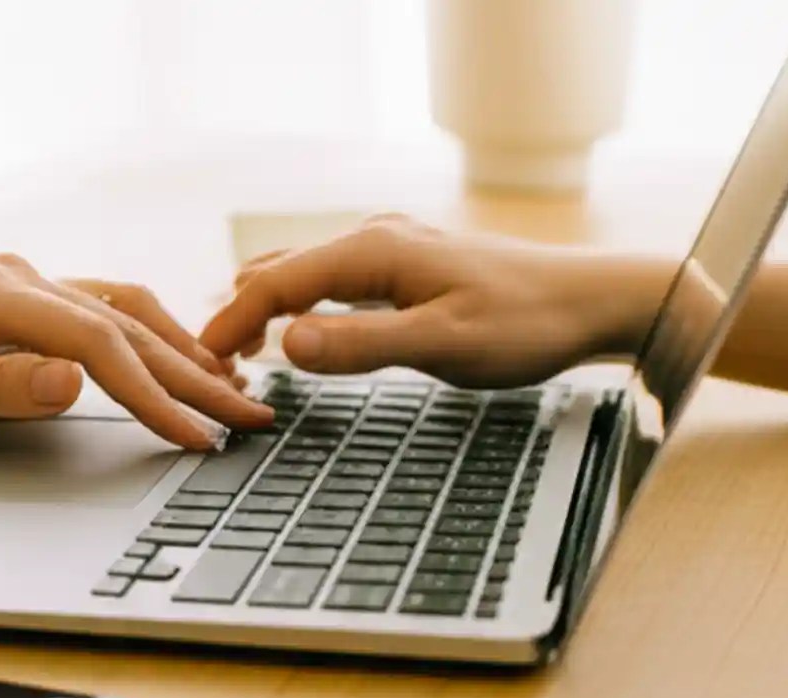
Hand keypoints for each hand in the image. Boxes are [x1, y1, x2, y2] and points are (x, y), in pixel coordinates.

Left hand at [0, 254, 271, 448]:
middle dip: (195, 375)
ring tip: (238, 386)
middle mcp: (22, 279)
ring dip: (187, 352)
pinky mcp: (31, 299)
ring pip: (130, 312)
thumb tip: (73, 381)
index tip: (196, 434)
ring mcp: (29, 284)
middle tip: (255, 415)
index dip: (153, 392)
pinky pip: (111, 311)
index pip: (97, 344)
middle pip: (129, 326)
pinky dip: (157, 336)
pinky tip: (184, 356)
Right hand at [201, 214, 668, 387]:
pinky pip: (332, 279)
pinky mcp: (405, 265)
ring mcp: (390, 247)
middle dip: (239, 314)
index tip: (199, 361)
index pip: (275, 281)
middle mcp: (374, 237)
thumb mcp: (443, 345)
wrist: (588, 300)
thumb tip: (285, 343)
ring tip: (240, 356)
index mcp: (373, 249)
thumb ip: (362, 345)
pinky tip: (297, 334)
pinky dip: (300, 305)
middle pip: (279, 269)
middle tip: (214, 371)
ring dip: (267, 309)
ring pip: (303, 272)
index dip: (229, 321)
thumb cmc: (525, 324)